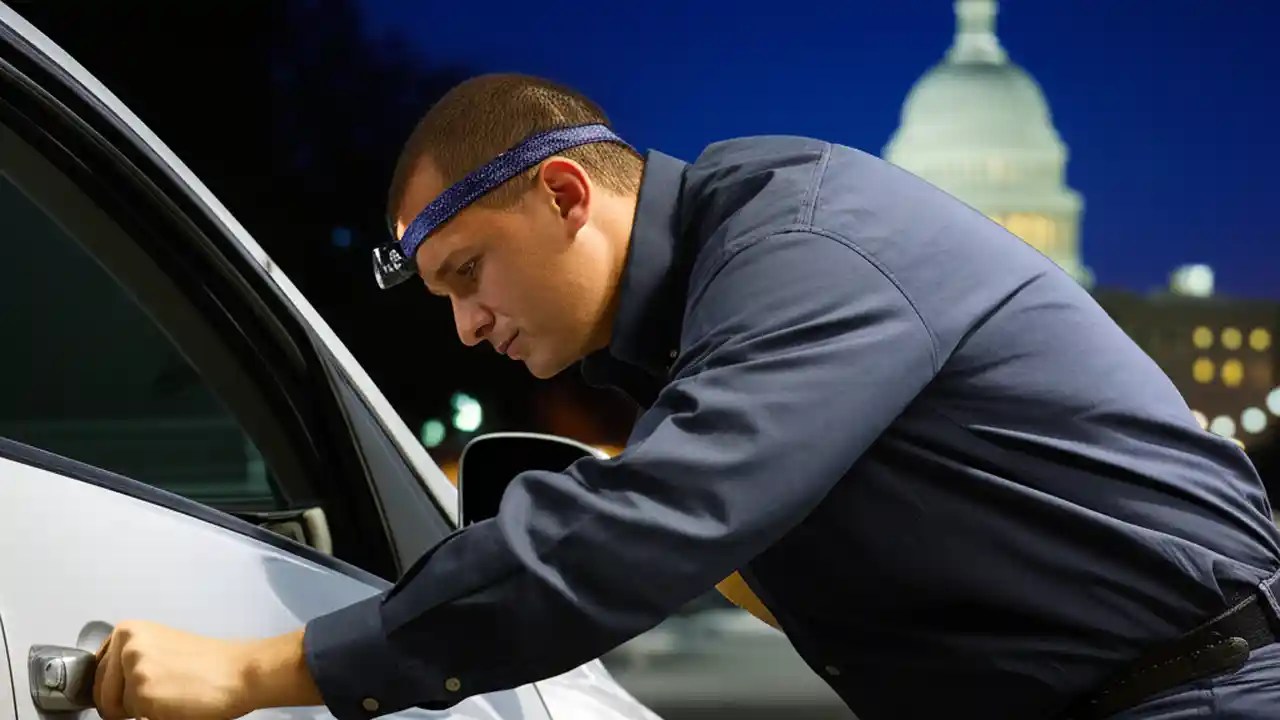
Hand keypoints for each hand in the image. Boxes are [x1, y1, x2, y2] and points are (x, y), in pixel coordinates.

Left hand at [94, 620, 254, 719]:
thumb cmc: (209, 664)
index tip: (140, 686)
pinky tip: (176, 703)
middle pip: (101, 695)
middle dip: (126, 702)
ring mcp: (133, 670)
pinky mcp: (144, 695)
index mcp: (128, 630)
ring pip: (117, 710)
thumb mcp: (160, 646)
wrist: (239, 672)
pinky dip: (154, 716)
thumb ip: (130, 657)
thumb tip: (103, 684)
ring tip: (171, 695)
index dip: (118, 688)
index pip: (97, 674)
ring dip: (141, 710)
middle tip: (163, 691)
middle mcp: (126, 646)